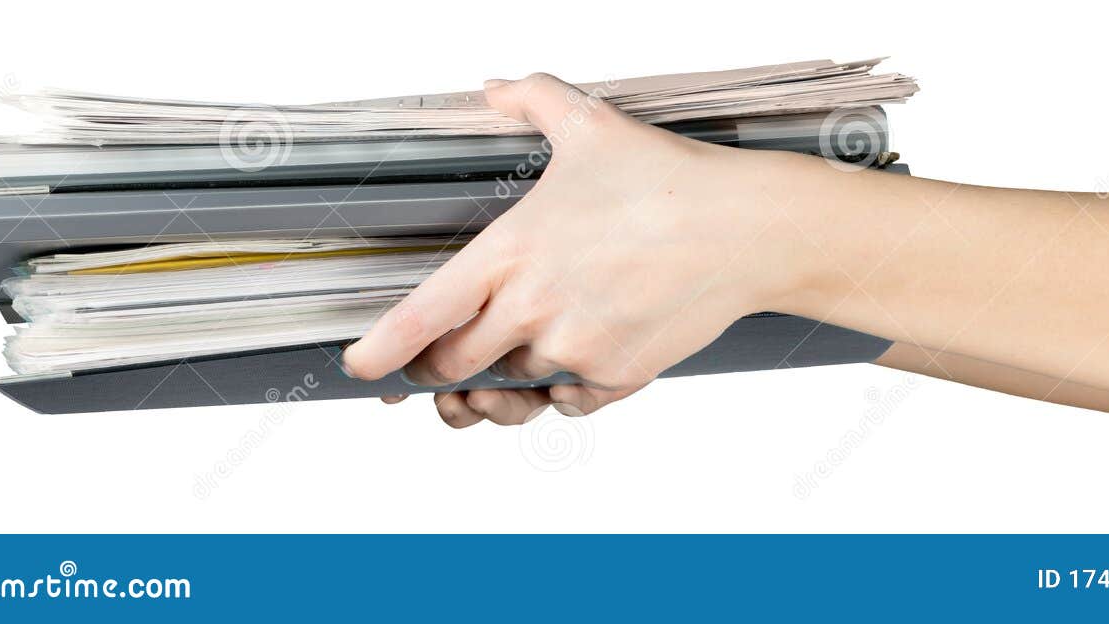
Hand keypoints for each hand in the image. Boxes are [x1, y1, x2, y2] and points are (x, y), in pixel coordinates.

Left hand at [345, 73, 805, 423]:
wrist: (747, 229)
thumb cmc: (671, 180)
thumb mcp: (590, 124)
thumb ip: (530, 100)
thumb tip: (495, 89)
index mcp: (513, 250)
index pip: (423, 314)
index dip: (382, 349)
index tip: (361, 366)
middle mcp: (535, 308)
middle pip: (456, 364)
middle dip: (440, 368)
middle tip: (443, 360)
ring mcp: (576, 348)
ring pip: (514, 382)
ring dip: (509, 373)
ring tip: (523, 350)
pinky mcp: (618, 376)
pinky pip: (569, 403)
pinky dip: (565, 390)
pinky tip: (576, 359)